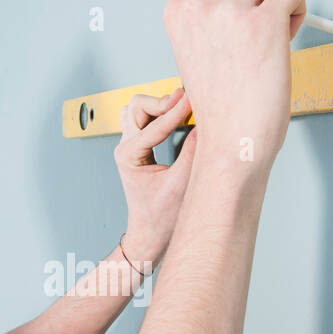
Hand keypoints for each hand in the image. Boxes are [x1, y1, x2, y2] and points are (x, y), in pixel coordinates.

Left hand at [114, 85, 198, 266]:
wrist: (151, 234)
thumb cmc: (162, 217)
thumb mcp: (181, 184)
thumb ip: (193, 152)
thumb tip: (207, 125)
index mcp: (128, 156)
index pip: (155, 126)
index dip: (177, 112)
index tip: (195, 99)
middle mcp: (125, 147)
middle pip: (137, 107)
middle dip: (162, 102)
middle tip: (187, 100)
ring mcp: (130, 146)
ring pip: (138, 109)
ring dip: (159, 104)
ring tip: (183, 105)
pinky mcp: (139, 147)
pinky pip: (145, 119)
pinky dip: (161, 113)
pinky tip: (180, 114)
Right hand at [162, 0, 305, 175]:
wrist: (233, 141)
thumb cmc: (221, 105)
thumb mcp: (194, 51)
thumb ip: (206, 15)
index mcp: (178, 12)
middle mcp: (200, 6)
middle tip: (255, 37)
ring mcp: (231, 12)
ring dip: (277, 5)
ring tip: (268, 43)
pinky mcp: (264, 21)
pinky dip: (297, 10)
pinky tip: (285, 40)